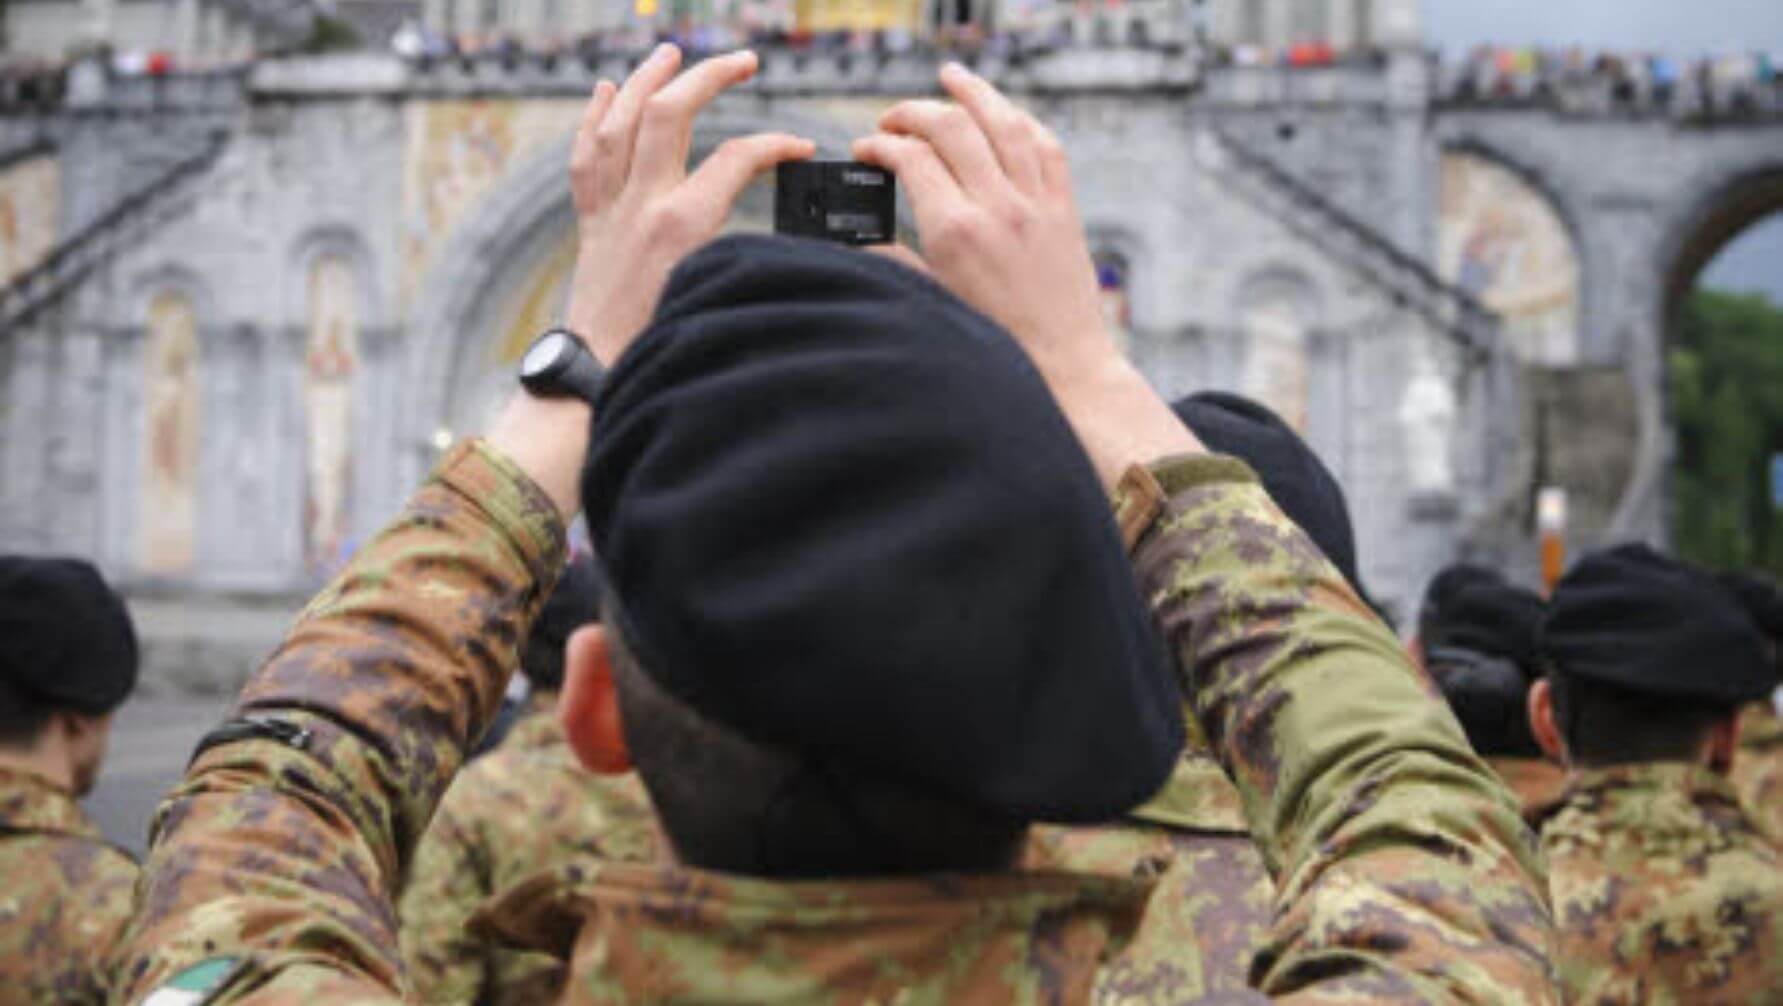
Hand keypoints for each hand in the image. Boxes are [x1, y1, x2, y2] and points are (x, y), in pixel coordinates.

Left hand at [565, 45, 815, 364]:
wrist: (596, 376)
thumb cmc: (661, 348)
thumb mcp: (716, 296)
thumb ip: (748, 253)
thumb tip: (786, 236)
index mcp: (682, 225)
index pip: (738, 158)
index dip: (777, 145)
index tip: (802, 146)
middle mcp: (641, 204)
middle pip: (669, 114)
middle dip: (707, 77)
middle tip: (742, 61)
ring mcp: (610, 209)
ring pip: (619, 122)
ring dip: (645, 78)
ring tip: (669, 52)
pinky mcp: (589, 222)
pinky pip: (585, 154)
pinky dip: (594, 116)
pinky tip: (606, 90)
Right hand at [853, 62, 1115, 386]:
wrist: (1063, 366)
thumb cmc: (998, 346)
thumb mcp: (935, 303)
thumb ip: (897, 262)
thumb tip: (864, 241)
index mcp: (956, 233)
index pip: (912, 158)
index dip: (881, 144)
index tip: (866, 148)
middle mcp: (998, 208)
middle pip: (951, 126)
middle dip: (913, 112)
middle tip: (892, 120)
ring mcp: (1036, 204)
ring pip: (1004, 121)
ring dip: (973, 92)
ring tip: (949, 78)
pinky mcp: (1064, 209)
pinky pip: (1045, 145)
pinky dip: (1021, 121)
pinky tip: (1003, 113)